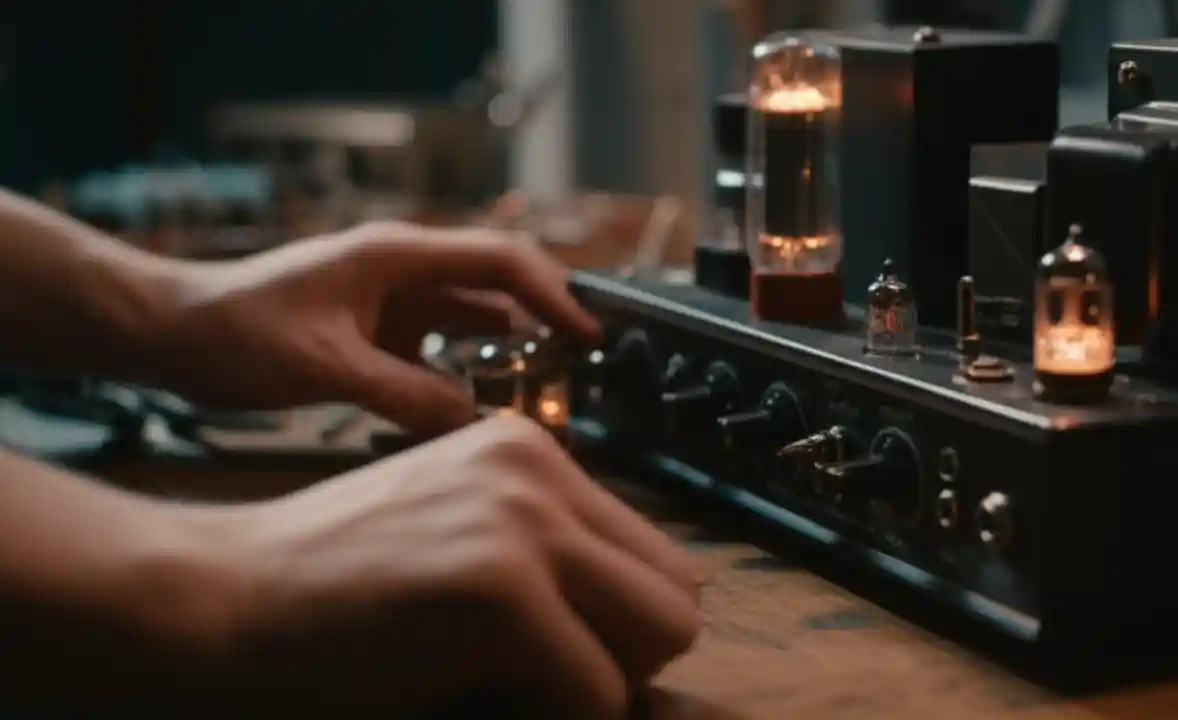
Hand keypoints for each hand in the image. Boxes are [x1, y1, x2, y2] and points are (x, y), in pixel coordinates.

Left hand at [149, 222, 600, 435]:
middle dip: (543, 322)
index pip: (500, 262)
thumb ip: (405, 394)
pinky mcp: (374, 335)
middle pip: (496, 288)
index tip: (589, 334)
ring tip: (541, 393)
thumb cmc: (232, 329)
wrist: (169, 334)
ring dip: (506, 354)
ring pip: (470, 324)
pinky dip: (463, 380)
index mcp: (395, 256)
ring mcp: (389, 304)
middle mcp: (401, 273)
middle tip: (580, 366)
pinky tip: (476, 413)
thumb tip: (475, 424)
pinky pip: (437, 356)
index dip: (554, 296)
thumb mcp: (325, 365)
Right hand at [217, 414, 701, 715]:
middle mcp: (536, 468)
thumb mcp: (451, 531)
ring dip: (598, 686)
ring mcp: (521, 522)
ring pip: (659, 638)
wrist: (209, 600)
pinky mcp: (499, 589)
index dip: (619, 627)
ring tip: (508, 684)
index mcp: (527, 451)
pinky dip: (555, 719)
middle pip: (674, 597)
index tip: (559, 654)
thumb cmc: (323, 583)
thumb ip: (545, 556)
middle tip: (539, 680)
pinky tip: (472, 696)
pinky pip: (597, 695)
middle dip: (624, 657)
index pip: (655, 558)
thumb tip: (655, 619)